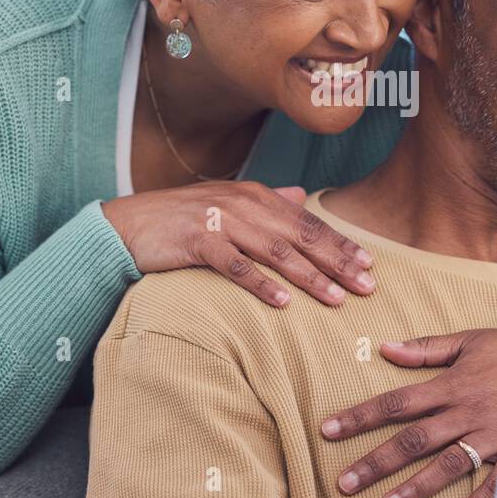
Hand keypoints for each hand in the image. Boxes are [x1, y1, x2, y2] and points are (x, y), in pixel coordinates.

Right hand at [101, 182, 374, 306]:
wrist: (128, 224)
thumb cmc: (181, 218)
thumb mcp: (227, 203)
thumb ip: (266, 201)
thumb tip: (301, 194)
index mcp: (256, 195)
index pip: (308, 221)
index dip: (340, 242)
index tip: (369, 264)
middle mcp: (243, 204)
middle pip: (300, 236)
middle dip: (338, 261)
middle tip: (368, 285)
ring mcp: (221, 222)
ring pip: (275, 252)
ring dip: (310, 277)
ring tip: (337, 298)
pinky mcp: (197, 242)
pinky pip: (236, 266)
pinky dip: (262, 284)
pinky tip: (284, 303)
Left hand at [321, 328, 496, 497]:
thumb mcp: (470, 340)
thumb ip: (427, 347)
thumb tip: (386, 347)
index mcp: (451, 384)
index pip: (396, 402)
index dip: (360, 416)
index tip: (329, 430)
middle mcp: (466, 412)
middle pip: (414, 440)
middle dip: (377, 461)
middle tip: (345, 481)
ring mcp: (491, 435)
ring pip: (447, 465)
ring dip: (415, 488)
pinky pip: (494, 483)